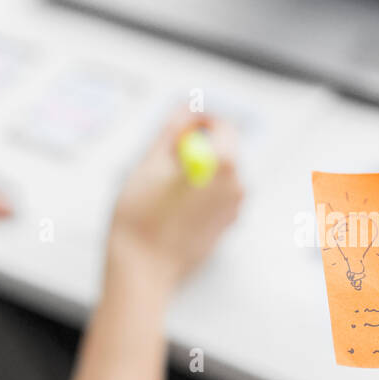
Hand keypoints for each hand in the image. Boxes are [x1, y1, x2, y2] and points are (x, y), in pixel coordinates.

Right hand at [106, 110, 242, 287]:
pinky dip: (198, 193)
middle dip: (195, 149)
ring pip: (217, 175)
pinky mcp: (225, 226)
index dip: (199, 121)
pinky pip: (215, 197)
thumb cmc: (142, 220)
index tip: (180, 127)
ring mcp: (234, 209)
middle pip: (221, 151)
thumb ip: (172, 130)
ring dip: (195, 172)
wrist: (142, 268)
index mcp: (223, 165)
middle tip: (163, 161)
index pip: (223, 125)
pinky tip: (172, 208)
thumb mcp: (150, 162)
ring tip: (163, 189)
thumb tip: (185, 110)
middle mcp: (237, 187)